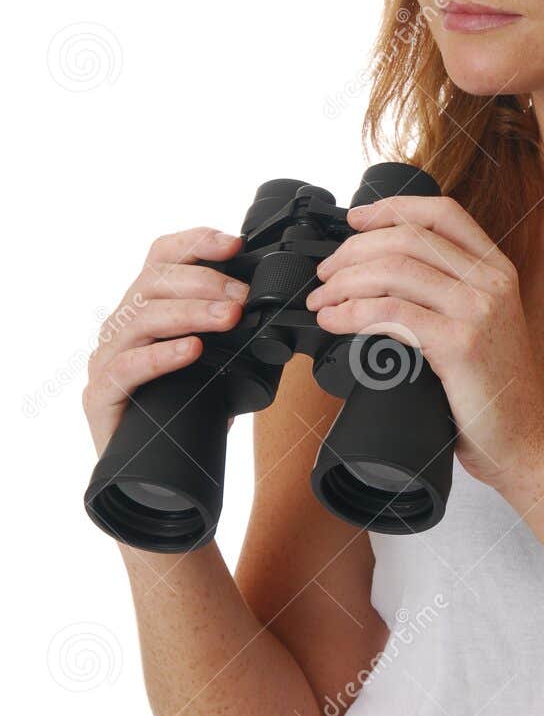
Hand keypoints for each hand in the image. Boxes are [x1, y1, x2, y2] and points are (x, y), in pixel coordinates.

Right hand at [82, 227, 249, 457]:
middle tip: (243, 297)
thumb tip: (272, 309)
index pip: (162, 257)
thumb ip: (229, 332)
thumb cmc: (178, 409)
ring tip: (230, 319)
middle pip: (153, 281)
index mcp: (146, 307)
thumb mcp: (212, 362)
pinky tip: (191, 351)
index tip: (233, 244)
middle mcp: (121, 326)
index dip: (195, 242)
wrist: (146, 473)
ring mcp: (106, 359)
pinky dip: (161, 355)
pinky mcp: (99, 395)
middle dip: (204, 282)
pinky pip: (125, 367)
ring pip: (141, 318)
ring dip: (191, 312)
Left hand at [306, 194, 543, 490]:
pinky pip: (391, 313)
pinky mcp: (461, 344)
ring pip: (394, 271)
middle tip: (325, 275)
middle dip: (353, 251)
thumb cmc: (492, 393)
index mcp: (498, 269)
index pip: (442, 212)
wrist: (523, 444)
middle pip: (408, 238)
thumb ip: (448, 295)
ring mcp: (479, 310)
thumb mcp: (481, 327)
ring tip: (321, 300)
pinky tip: (333, 322)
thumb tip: (379, 276)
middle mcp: (492, 281)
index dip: (392, 207)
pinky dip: (351, 313)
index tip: (354, 220)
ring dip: (344, 282)